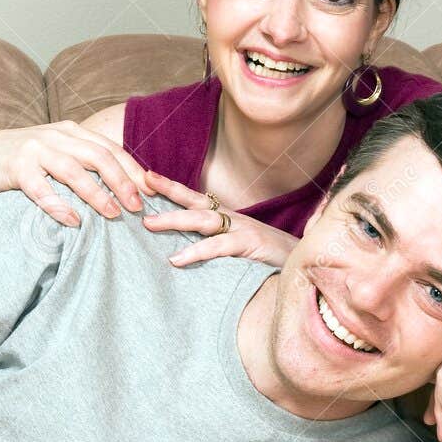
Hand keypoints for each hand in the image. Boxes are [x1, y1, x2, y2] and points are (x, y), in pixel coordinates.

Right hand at [0, 123, 150, 227]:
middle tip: (138, 206)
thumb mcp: (57, 151)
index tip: (151, 191)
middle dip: (122, 181)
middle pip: (98, 156)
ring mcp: (34, 149)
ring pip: (73, 171)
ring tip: (113, 214)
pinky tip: (73, 221)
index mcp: (71, 131)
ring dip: (96, 193)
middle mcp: (56, 136)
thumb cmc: (25, 161)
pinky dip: (58, 205)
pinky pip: (40, 188)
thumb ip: (84, 159)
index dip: (132, 169)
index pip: (110, 148)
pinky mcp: (15, 167)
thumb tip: (125, 183)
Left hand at [139, 170, 296, 267]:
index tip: (146, 177)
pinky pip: (219, 247)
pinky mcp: (251, 245)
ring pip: (203, 220)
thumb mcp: (237, 248)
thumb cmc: (267, 258)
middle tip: (138, 192)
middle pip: (195, 202)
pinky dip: (197, 252)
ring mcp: (242, 229)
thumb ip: (214, 245)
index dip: (171, 187)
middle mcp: (232, 218)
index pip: (195, 198)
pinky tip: (177, 259)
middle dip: (167, 194)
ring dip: (175, 220)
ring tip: (150, 224)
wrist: (303, 264)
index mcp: (227, 218)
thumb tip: (180, 249)